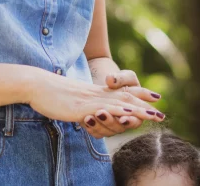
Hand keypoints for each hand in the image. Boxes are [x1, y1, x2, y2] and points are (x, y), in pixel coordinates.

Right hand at [25, 68, 164, 131]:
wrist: (37, 84)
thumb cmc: (50, 94)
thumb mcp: (71, 100)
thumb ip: (82, 105)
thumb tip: (89, 111)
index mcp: (95, 93)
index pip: (122, 93)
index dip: (139, 94)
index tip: (155, 97)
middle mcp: (96, 95)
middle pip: (125, 99)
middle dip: (145, 105)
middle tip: (161, 112)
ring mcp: (90, 101)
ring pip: (119, 104)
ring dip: (137, 110)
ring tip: (153, 115)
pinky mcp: (82, 107)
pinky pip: (103, 110)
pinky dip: (117, 112)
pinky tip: (127, 115)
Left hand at [82, 69, 162, 137]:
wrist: (106, 86)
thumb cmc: (120, 81)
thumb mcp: (124, 76)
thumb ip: (120, 78)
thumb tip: (111, 80)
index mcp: (136, 111)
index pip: (136, 121)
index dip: (130, 121)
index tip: (122, 118)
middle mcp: (124, 121)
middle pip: (120, 128)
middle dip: (110, 121)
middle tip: (100, 113)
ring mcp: (112, 126)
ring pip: (107, 132)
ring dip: (98, 125)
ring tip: (89, 117)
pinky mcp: (101, 127)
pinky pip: (97, 132)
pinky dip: (91, 127)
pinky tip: (85, 120)